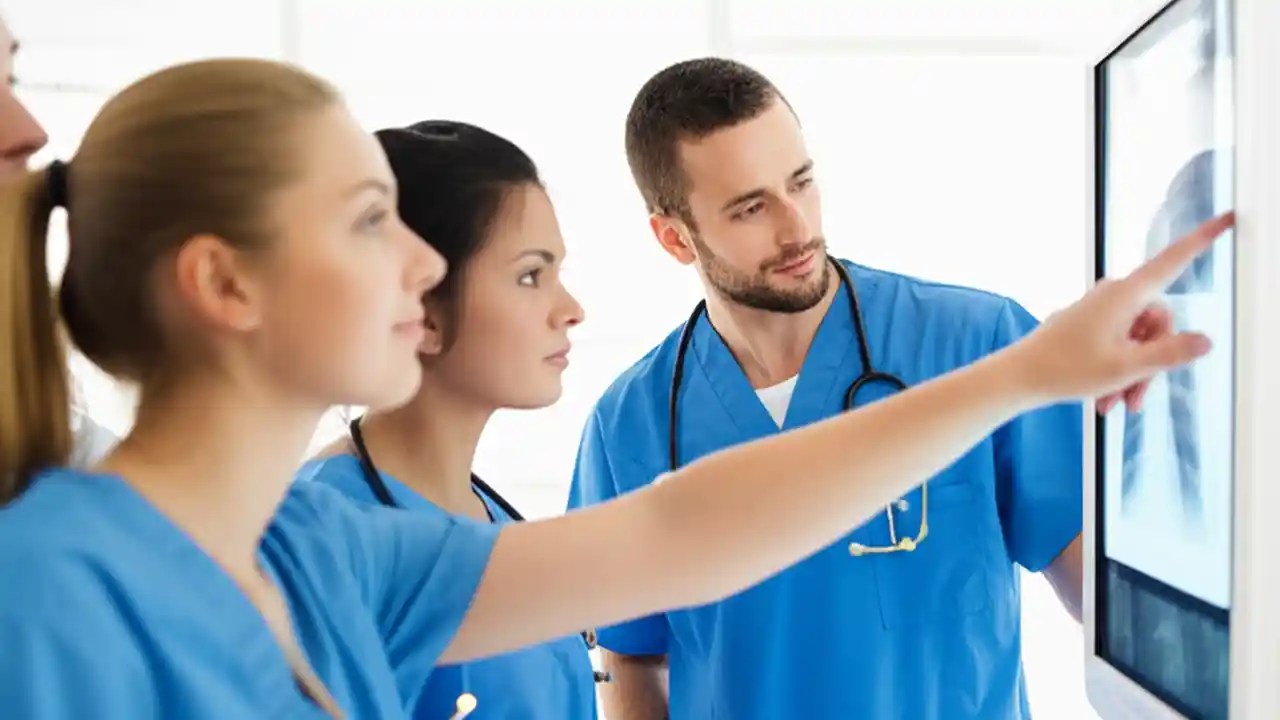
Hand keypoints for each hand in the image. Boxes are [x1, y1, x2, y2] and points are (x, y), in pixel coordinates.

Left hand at [1012, 212, 1233, 408]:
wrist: (1018, 377)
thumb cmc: (1064, 370)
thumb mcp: (1125, 368)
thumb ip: (1169, 354)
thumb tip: (1205, 340)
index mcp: (1125, 295)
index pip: (1173, 261)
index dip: (1202, 240)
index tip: (1227, 217)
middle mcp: (1114, 295)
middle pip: (1158, 322)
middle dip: (1153, 361)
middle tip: (1134, 396)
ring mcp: (1100, 309)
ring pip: (1139, 339)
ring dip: (1134, 373)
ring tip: (1116, 403)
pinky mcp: (1090, 324)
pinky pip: (1119, 343)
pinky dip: (1118, 370)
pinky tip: (1106, 398)